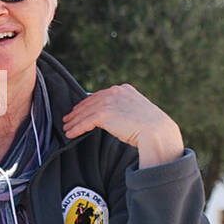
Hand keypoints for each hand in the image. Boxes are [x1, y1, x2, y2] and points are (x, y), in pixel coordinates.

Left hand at [62, 83, 182, 166]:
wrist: (157, 131)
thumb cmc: (152, 127)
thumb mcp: (138, 111)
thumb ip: (125, 110)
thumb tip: (116, 119)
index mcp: (124, 89)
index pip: (100, 96)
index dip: (87, 104)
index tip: (79, 110)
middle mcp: (116, 92)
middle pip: (90, 102)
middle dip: (77, 112)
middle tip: (68, 119)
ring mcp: (110, 101)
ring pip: (85, 112)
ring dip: (74, 121)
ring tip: (66, 128)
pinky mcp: (105, 114)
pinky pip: (86, 122)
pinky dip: (76, 128)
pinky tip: (70, 134)